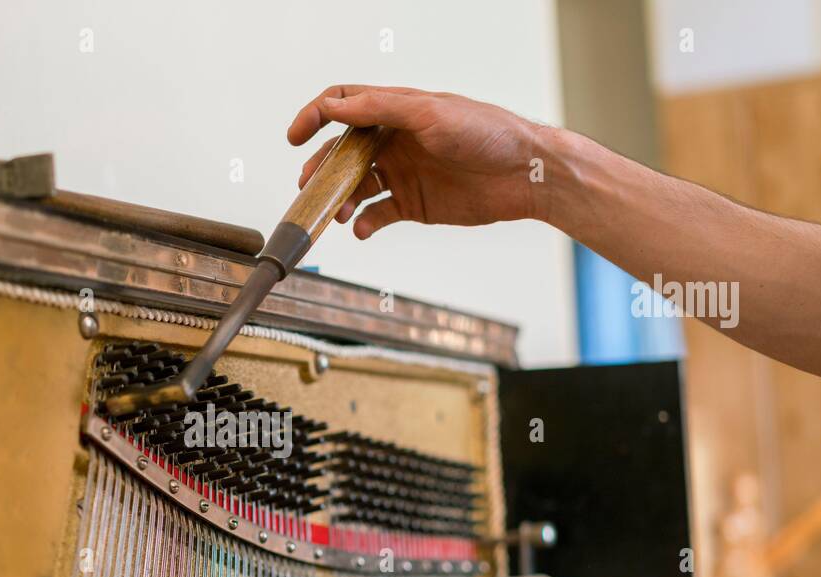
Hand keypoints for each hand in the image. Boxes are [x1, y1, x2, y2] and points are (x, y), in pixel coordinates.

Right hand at [288, 85, 550, 237]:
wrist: (525, 174)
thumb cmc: (487, 132)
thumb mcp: (430, 112)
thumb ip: (381, 109)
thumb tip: (336, 106)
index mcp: (396, 111)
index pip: (343, 106)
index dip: (315, 117)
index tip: (295, 136)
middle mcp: (394, 141)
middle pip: (341, 153)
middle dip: (321, 169)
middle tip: (310, 188)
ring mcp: (402, 174)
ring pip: (354, 187)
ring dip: (339, 199)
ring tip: (338, 213)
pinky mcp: (412, 204)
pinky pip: (376, 215)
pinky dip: (363, 223)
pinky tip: (362, 227)